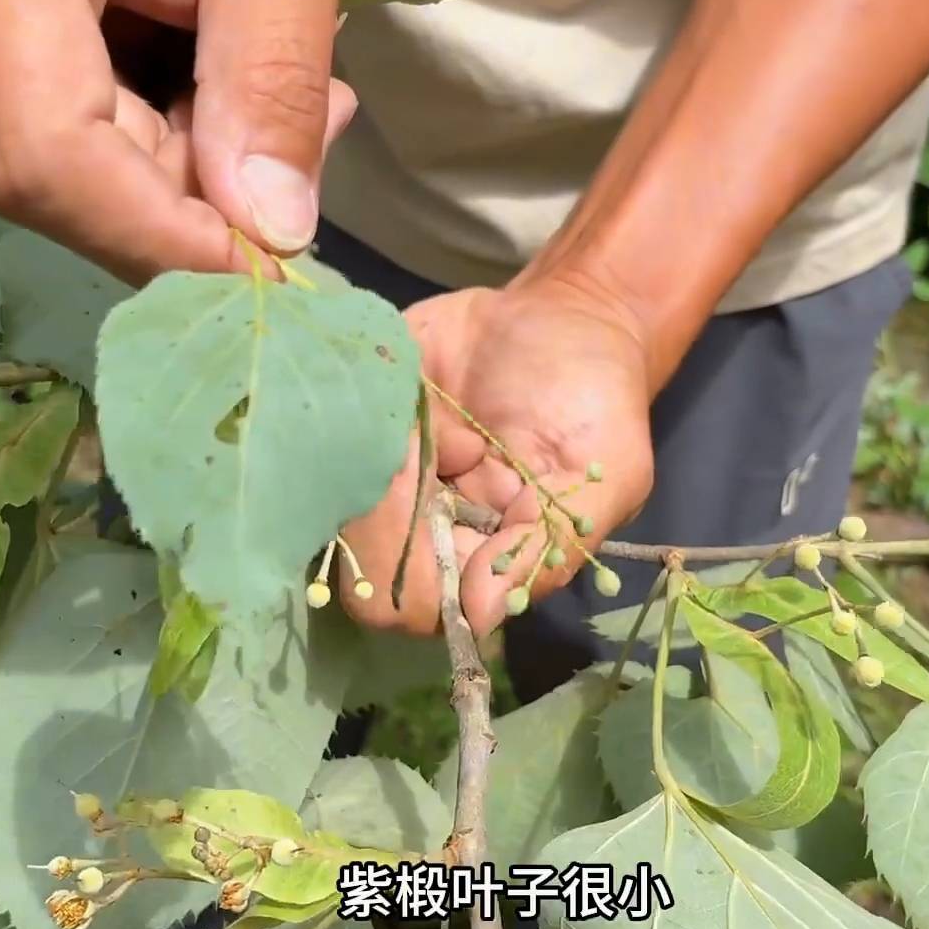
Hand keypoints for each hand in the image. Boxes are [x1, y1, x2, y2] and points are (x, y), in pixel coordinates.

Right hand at [0, 0, 353, 285]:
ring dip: (186, 140)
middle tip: (317, 113)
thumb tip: (273, 230)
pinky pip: (48, 111)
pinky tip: (204, 30)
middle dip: (200, 181)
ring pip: (59, 155)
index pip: (46, 159)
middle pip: (55, 172)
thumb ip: (272, 62)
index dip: (168, 239)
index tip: (286, 265)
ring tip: (259, 39)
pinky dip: (150, 102)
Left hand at [339, 277, 656, 636]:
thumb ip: (547, 545)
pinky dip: (371, 411)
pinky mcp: (359, 418)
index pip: (415, 603)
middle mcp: (423, 525)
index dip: (415, 566)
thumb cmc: (596, 399)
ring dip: (389, 456)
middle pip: (359, 558)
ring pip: (335, 497)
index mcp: (479, 557)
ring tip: (451, 427)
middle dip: (389, 507)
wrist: (571, 312)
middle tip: (433, 450)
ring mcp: (384, 473)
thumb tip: (479, 616)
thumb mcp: (605, 474)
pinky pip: (323, 432)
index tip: (444, 502)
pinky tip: (424, 396)